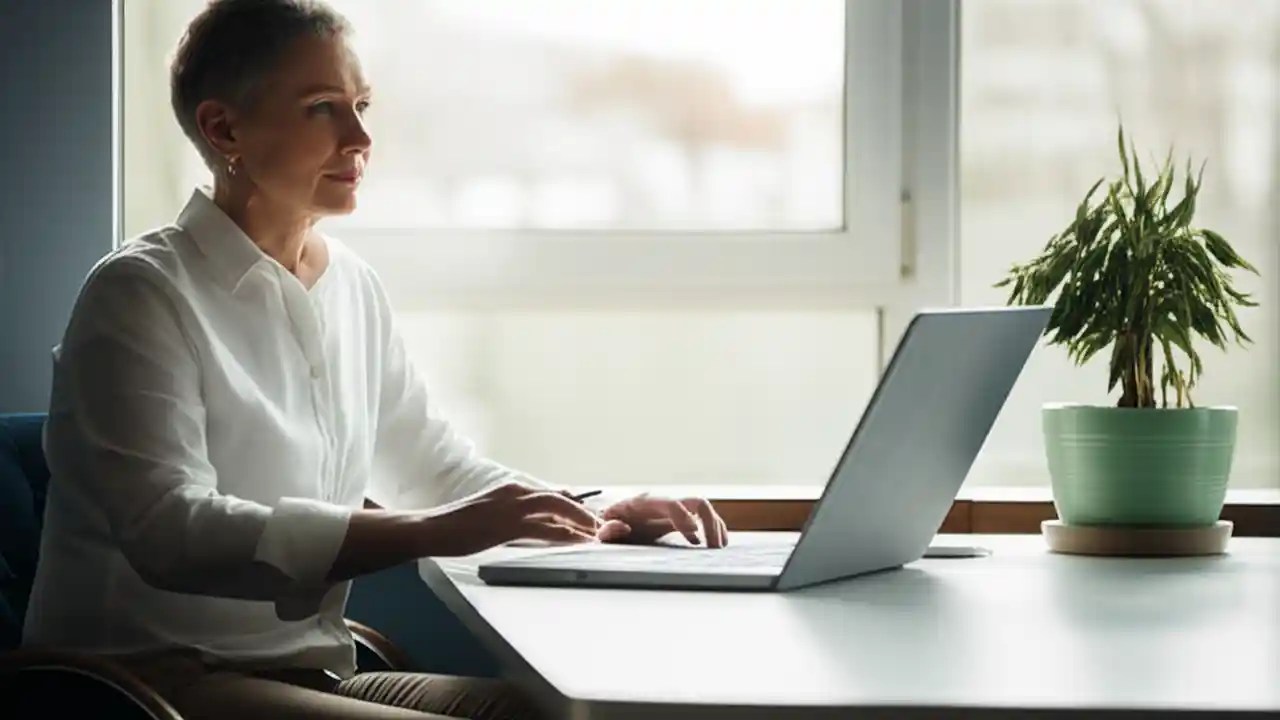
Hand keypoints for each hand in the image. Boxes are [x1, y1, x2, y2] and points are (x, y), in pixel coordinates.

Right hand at [420, 482, 603, 555]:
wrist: (431, 529)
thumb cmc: (457, 527)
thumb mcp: (491, 517)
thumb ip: (514, 520)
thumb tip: (538, 528)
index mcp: (512, 490)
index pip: (552, 495)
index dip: (575, 506)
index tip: (592, 519)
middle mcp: (516, 492)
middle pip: (561, 499)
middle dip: (586, 513)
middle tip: (606, 526)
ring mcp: (512, 507)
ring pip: (558, 509)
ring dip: (582, 521)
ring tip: (601, 533)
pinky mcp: (507, 524)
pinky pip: (545, 528)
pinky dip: (566, 534)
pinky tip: (580, 541)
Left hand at [595, 493, 728, 547]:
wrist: (611, 520)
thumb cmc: (607, 526)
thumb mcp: (601, 530)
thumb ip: (607, 529)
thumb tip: (623, 529)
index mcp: (645, 503)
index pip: (671, 503)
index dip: (684, 517)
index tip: (695, 537)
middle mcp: (664, 502)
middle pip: (696, 502)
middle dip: (710, 522)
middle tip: (713, 547)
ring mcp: (674, 509)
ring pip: (703, 510)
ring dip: (715, 527)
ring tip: (717, 549)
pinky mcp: (679, 518)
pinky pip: (703, 519)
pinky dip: (712, 530)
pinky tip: (712, 546)